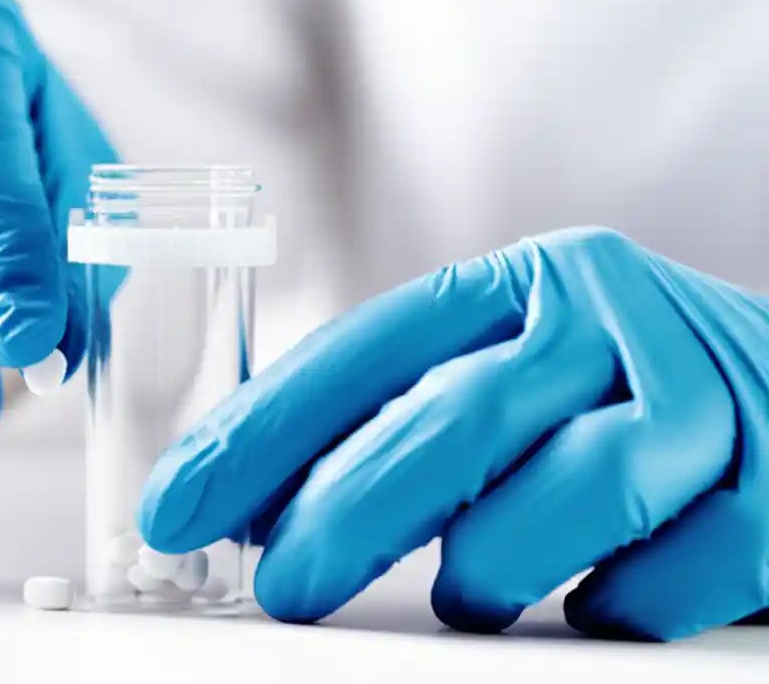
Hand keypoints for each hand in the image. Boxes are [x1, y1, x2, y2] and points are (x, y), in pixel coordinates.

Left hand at [139, 227, 768, 640]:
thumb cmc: (619, 403)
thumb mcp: (513, 377)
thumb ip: (404, 423)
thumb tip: (266, 511)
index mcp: (526, 283)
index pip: (369, 348)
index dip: (263, 430)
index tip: (179, 503)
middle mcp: (613, 317)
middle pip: (457, 416)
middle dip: (349, 513)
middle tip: (284, 588)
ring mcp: (709, 394)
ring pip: (572, 491)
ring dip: (492, 567)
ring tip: (465, 598)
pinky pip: (673, 574)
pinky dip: (616, 604)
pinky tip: (597, 599)